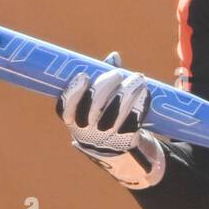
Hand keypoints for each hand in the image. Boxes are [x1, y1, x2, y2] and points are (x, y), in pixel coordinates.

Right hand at [55, 52, 164, 187]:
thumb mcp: (100, 102)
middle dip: (105, 86)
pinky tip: (144, 92)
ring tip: (137, 78)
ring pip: (116, 111)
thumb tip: (113, 57)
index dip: (73, 93)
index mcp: (74, 120)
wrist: (124, 152)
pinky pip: (134, 118)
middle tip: (117, 74)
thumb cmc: (108, 118)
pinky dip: (141, 102)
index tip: (84, 77)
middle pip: (92, 107)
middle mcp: (87, 131)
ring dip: (128, 91)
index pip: (65, 108)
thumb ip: (104, 79)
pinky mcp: (126, 140)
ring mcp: (106, 137)